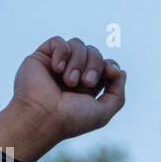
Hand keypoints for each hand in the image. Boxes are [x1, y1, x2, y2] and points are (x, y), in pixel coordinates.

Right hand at [0, 37, 126, 161]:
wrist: (43, 117)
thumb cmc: (71, 119)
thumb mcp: (103, 112)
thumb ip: (117, 94)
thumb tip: (120, 71)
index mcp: (86, 86)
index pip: (104, 64)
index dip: (110, 65)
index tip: (110, 72)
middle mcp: (71, 73)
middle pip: (94, 52)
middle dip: (95, 64)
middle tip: (86, 82)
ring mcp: (56, 64)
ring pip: (77, 44)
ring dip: (78, 61)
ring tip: (69, 80)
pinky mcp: (40, 57)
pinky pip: (58, 41)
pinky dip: (62, 52)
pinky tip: (57, 68)